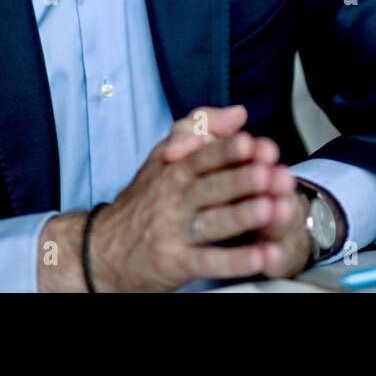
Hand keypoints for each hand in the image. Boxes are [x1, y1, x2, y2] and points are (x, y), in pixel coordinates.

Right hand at [162, 105, 310, 278]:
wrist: (105, 248)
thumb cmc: (145, 198)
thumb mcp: (165, 156)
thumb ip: (201, 127)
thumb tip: (239, 112)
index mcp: (176, 169)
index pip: (203, 156)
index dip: (227, 151)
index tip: (250, 144)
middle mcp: (175, 198)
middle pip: (212, 187)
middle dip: (241, 180)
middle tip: (268, 175)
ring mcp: (175, 231)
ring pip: (214, 221)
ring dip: (243, 216)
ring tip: (270, 210)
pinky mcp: (177, 263)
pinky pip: (210, 261)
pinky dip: (237, 260)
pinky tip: (263, 257)